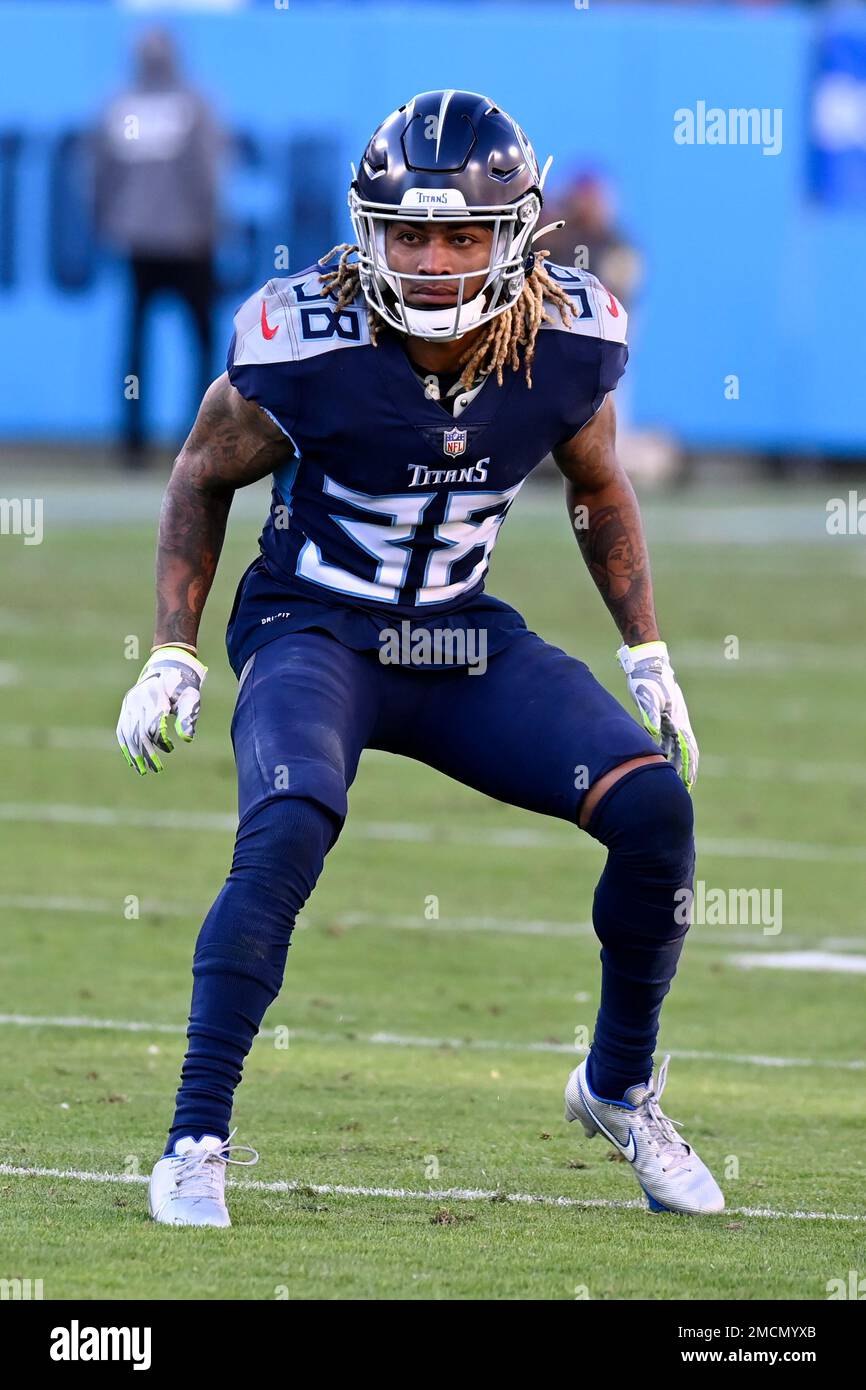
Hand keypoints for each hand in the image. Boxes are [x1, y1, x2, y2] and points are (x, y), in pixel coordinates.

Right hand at [116, 646, 206, 774]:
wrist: (168, 665)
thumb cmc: (183, 685)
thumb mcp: (190, 698)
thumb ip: (187, 717)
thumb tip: (187, 739)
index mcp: (154, 698)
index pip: (152, 726)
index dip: (160, 741)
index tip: (171, 748)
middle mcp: (138, 701)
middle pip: (138, 733)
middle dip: (146, 754)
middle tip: (156, 769)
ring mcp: (129, 704)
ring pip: (127, 734)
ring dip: (134, 754)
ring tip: (142, 770)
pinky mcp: (126, 707)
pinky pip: (122, 730)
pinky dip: (126, 746)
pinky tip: (132, 759)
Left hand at [617, 640, 697, 789]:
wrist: (648, 663)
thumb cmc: (647, 680)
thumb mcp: (648, 697)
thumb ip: (649, 715)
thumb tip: (651, 733)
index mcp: (678, 720)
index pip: (687, 749)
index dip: (689, 767)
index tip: (689, 783)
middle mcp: (679, 721)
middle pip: (687, 751)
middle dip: (688, 769)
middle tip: (687, 788)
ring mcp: (674, 719)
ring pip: (678, 746)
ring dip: (678, 762)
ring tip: (676, 778)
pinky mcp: (665, 715)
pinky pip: (669, 738)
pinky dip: (668, 750)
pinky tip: (662, 758)